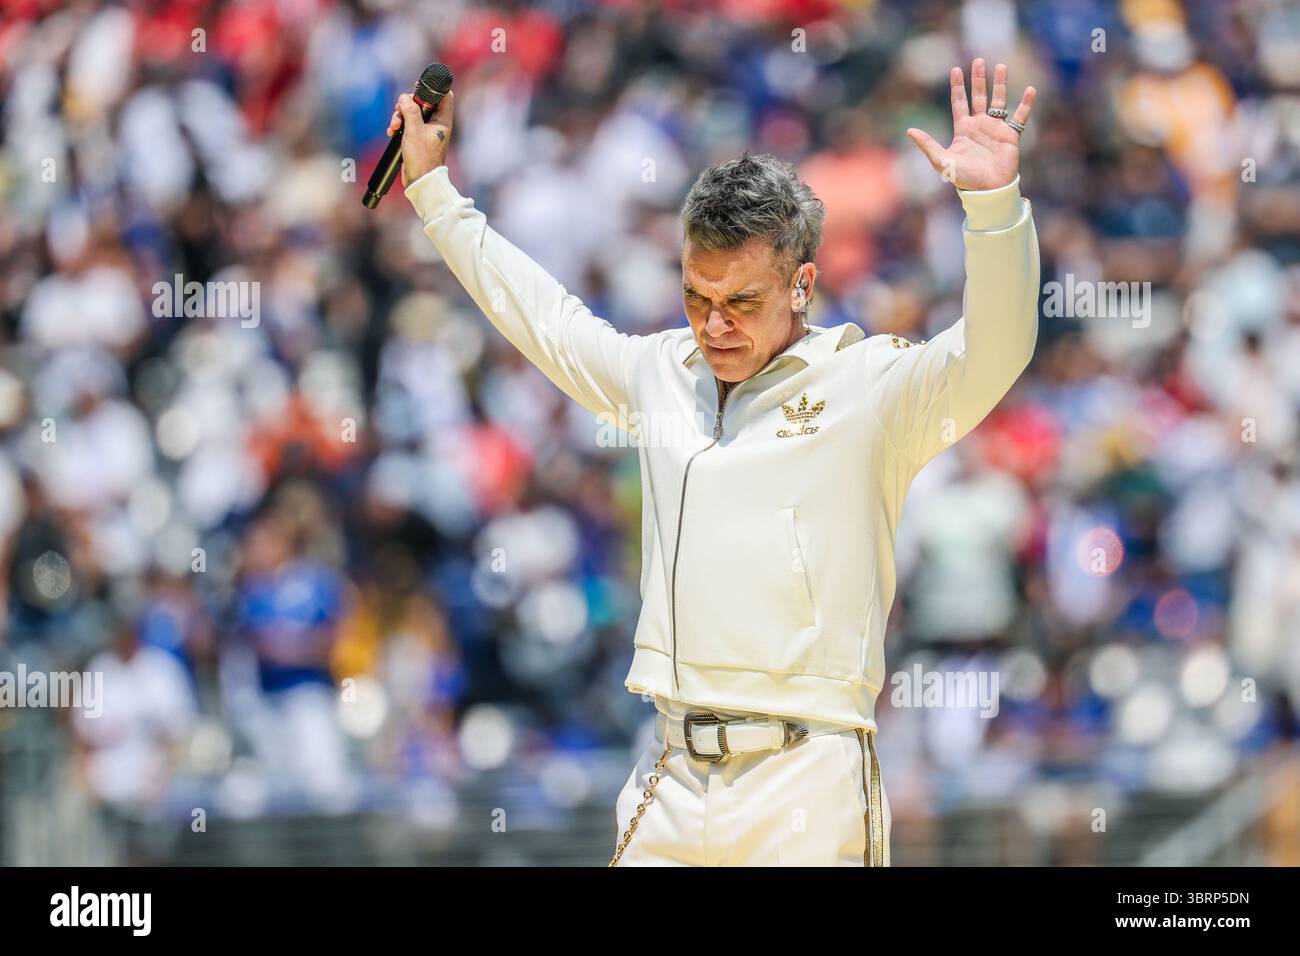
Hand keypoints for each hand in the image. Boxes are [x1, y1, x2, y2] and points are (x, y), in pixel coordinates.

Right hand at [386, 89, 454, 188]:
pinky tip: (392, 131)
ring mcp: (426, 130)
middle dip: (407, 104)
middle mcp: (436, 123)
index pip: (444, 96)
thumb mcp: (414, 130)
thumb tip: (404, 98)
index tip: (416, 89)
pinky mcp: (416, 136)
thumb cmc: (422, 158)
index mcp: (443, 120)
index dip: (431, 89)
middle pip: (422, 101)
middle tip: (400, 110)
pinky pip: (406, 123)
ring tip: (394, 126)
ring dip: (399, 115)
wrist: (419, 179)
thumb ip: (410, 110)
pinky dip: (398, 124)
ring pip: (411, 111)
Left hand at [907, 59, 1034, 190]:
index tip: (955, 69)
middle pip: (978, 96)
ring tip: (1000, 66)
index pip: (959, 102)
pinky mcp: (1010, 135)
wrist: (987, 190)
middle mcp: (979, 125)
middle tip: (978, 60)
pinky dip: (1026, 104)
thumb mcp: (942, 160)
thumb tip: (909, 130)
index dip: (957, 86)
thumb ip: (927, 145)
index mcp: (963, 129)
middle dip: (978, 79)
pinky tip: (1031, 90)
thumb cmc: (964, 178)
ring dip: (999, 84)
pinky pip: (1020, 116)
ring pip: (998, 100)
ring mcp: (995, 129)